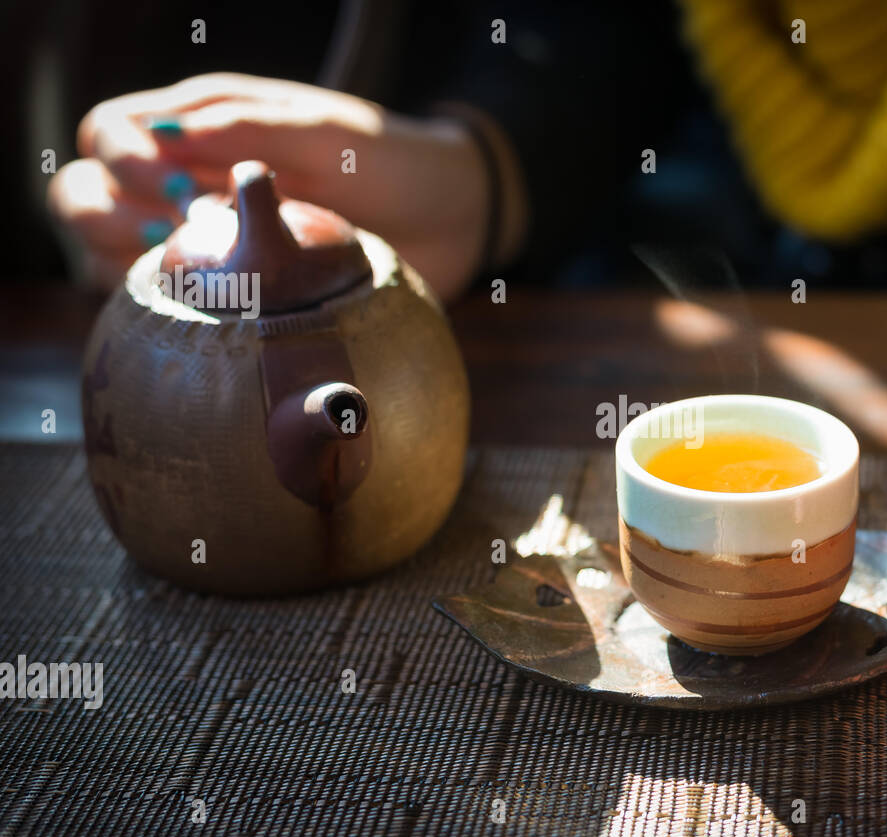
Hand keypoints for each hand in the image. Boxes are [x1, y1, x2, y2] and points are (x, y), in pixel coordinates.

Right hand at [48, 73, 518, 298]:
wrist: (451, 218)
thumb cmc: (392, 161)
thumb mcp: (328, 133)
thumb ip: (250, 130)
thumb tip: (168, 137)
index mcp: (201, 127)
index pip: (111, 132)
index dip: (120, 156)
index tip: (168, 182)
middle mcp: (185, 183)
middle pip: (87, 195)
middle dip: (109, 213)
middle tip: (172, 233)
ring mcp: (202, 243)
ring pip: (110, 254)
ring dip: (127, 263)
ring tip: (189, 270)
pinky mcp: (229, 296)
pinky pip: (165, 307)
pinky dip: (166, 309)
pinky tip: (203, 310)